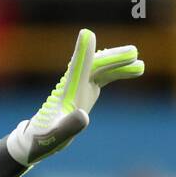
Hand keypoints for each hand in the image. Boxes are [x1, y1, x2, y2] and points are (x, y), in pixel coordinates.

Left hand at [0, 28, 143, 176]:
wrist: (35, 141)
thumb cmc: (42, 141)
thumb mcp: (55, 137)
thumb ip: (69, 126)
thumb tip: (84, 116)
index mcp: (66, 93)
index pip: (76, 70)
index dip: (82, 53)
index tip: (86, 34)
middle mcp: (72, 86)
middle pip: (95, 65)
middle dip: (113, 58)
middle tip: (133, 53)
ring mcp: (79, 87)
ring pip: (102, 69)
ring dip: (120, 64)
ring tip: (140, 65)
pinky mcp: (84, 92)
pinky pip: (104, 76)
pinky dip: (119, 72)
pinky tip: (135, 70)